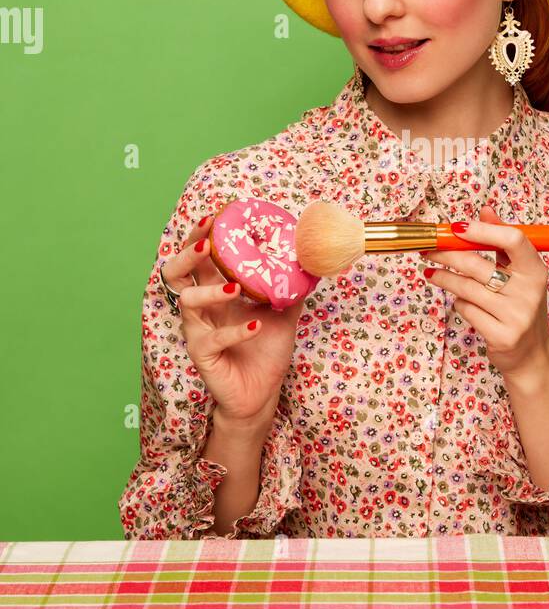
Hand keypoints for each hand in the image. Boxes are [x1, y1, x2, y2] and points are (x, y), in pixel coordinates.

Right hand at [161, 214, 308, 423]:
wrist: (262, 392)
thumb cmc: (265, 350)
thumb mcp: (284, 312)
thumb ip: (290, 285)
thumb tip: (310, 257)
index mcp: (215, 292)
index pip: (199, 258)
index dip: (201, 235)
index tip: (215, 216)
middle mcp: (201, 308)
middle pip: (177, 272)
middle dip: (189, 253)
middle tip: (208, 241)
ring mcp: (198, 331)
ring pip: (187, 302)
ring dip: (211, 292)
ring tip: (236, 287)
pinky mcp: (203, 355)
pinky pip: (214, 340)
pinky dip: (236, 331)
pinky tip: (257, 325)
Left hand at [421, 203, 548, 377]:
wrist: (532, 354)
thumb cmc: (521, 306)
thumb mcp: (520, 273)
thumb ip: (503, 242)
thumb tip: (485, 210)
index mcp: (536, 270)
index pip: (513, 240)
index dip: (482, 231)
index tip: (456, 228)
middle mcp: (530, 291)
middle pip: (478, 264)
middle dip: (447, 254)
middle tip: (428, 249)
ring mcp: (517, 316)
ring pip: (466, 289)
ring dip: (444, 278)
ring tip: (431, 272)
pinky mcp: (502, 336)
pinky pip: (467, 310)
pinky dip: (459, 304)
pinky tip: (460, 301)